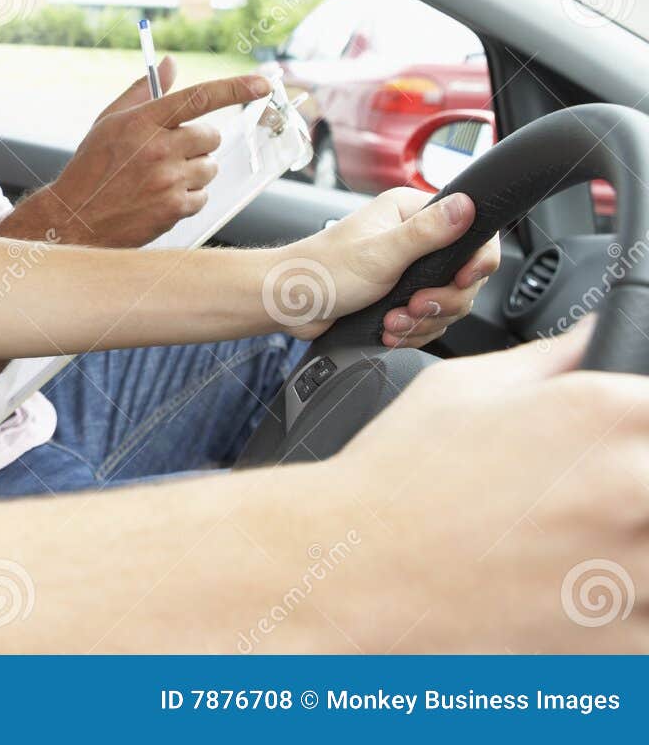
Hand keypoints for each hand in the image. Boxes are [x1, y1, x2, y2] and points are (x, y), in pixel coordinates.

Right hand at [34, 59, 271, 246]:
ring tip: (161, 178)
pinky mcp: (173, 208)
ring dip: (194, 170)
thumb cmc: (91, 167)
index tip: (261, 83)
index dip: (235, 88)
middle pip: (210, 136)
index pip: (199, 98)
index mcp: (141, 121)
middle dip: (198, 142)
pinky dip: (188, 196)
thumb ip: (143, 91)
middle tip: (171, 151)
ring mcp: (167, 180)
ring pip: (209, 167)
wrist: (75, 219)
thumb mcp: (109, 122)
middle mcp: (157, 148)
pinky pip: (203, 195)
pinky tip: (160, 197)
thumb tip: (171, 63)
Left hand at [276, 187, 499, 343]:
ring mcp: (408, 269)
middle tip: (414, 306)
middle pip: (464, 276)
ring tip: (392, 320)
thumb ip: (426, 233)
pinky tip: (388, 329)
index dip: (476, 261)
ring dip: (422, 320)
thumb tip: (467, 204)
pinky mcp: (399, 296)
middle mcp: (413, 236)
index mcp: (410, 212)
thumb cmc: (321, 271)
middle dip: (442, 301)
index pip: (472, 229)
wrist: (288, 303)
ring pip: (447, 302)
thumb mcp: (379, 253)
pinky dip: (411, 330)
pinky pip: (428, 319)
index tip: (462, 280)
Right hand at [313, 319, 648, 650]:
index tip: (619, 442)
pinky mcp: (622, 640)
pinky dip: (629, 609)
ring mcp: (631, 571)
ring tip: (580, 545)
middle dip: (634, 483)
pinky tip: (577, 591)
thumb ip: (552, 359)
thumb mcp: (461, 388)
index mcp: (604, 412)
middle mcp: (631, 487)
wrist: (355, 571)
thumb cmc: (397, 479)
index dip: (636, 425)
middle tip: (587, 495)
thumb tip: (596, 336)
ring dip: (633, 547)